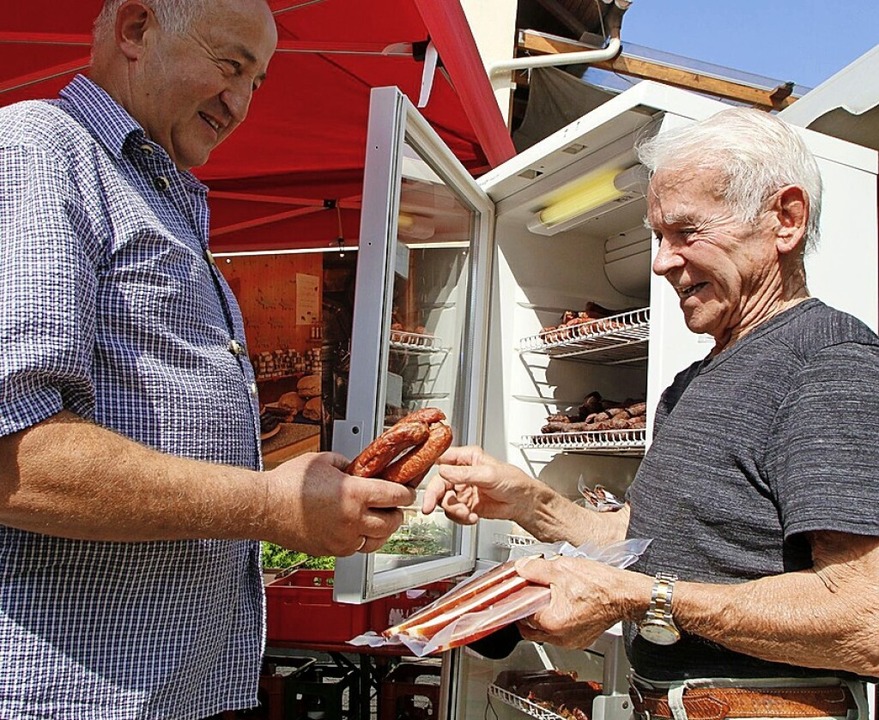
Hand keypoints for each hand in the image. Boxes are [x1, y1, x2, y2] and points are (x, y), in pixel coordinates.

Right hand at [265, 452, 415, 555]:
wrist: (264, 506)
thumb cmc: (288, 483)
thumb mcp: (325, 461)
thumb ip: (349, 465)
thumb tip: (362, 469)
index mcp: (355, 494)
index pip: (396, 496)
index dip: (406, 492)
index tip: (407, 490)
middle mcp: (352, 520)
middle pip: (392, 522)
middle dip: (397, 513)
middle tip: (395, 506)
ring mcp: (342, 539)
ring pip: (377, 541)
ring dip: (383, 530)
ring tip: (380, 519)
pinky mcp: (331, 551)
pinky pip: (357, 548)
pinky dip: (362, 539)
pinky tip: (358, 529)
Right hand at [420, 445, 539, 524]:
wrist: (523, 504)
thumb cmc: (514, 482)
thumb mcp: (489, 474)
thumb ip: (465, 474)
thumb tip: (443, 470)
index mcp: (467, 458)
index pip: (442, 459)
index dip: (431, 467)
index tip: (422, 477)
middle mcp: (462, 473)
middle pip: (438, 483)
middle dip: (435, 496)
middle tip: (430, 507)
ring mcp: (463, 490)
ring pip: (444, 501)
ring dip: (453, 510)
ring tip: (466, 513)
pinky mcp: (465, 506)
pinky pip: (453, 513)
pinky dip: (460, 518)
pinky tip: (472, 517)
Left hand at [513, 556, 644, 649]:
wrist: (626, 594)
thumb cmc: (600, 584)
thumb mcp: (561, 568)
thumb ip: (535, 568)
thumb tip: (521, 568)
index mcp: (551, 622)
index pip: (521, 613)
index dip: (519, 598)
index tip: (520, 590)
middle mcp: (560, 637)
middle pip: (530, 627)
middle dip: (528, 609)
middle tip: (531, 593)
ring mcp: (571, 641)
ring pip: (545, 631)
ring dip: (543, 615)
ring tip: (550, 596)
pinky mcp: (580, 640)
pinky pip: (560, 633)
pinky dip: (557, 620)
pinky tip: (564, 603)